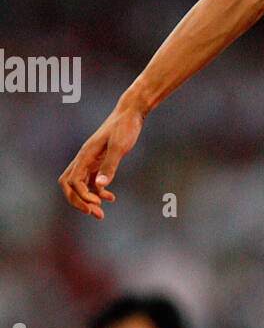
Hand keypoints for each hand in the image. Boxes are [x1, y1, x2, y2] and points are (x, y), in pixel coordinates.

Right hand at [58, 100, 143, 217]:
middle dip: (78, 201)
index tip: (97, 202)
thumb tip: (101, 185)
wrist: (130, 114)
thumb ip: (110, 165)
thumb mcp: (119, 146)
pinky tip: (110, 197)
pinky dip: (98, 191)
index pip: (73, 180)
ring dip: (88, 200)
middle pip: (69, 185)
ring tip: (101, 214)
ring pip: (81, 185)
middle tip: (92, 213)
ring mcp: (91, 160)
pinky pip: (92, 181)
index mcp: (85, 155)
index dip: (81, 195)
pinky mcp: (99, 161)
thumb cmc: (124, 127)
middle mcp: (84, 158)